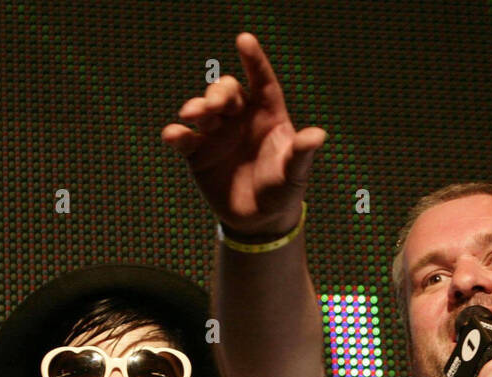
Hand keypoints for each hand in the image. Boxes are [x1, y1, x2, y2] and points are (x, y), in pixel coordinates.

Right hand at [161, 32, 326, 236]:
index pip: (261, 81)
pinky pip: (183, 138)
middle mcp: (240, 118)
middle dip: (218, 92)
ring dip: (196, 107)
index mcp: (267, 114)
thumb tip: (318, 135)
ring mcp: (217, 133)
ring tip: (193, 115)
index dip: (254, 60)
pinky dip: (176, 134)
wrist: (259, 221)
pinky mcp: (198, 153)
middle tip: (215, 105)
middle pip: (227, 92)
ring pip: (203, 109)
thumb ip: (302, 153)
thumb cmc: (283, 191)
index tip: (244, 39)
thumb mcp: (295, 174)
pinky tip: (174, 135)